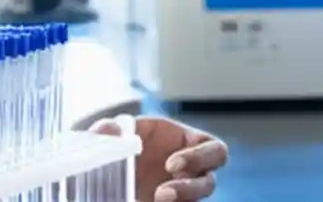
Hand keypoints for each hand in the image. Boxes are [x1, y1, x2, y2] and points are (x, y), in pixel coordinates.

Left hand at [92, 116, 227, 201]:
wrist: (107, 166)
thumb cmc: (120, 141)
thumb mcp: (115, 130)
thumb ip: (109, 128)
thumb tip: (111, 130)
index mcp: (188, 143)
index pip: (215, 150)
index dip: (200, 157)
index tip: (170, 165)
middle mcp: (191, 172)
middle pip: (209, 184)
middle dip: (189, 190)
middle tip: (161, 194)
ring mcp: (182, 193)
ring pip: (194, 201)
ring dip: (181, 201)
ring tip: (155, 200)